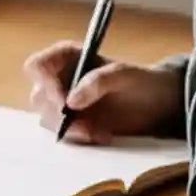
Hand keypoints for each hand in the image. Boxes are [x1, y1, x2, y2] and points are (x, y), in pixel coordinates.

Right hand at [22, 41, 182, 144]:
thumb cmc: (140, 81)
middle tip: (85, 126)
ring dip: (71, 130)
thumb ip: (98, 81)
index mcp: (66, 57)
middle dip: (60, 115)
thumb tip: (71, 101)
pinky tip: (102, 135)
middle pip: (39, 97)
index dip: (45, 84)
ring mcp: (63, 102)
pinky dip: (79, 138)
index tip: (65, 105)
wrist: (157, 104)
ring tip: (99, 132)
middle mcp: (59, 78)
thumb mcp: (124, 75)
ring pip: (47, 119)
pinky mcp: (72, 123)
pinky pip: (63, 133)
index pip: (37, 66)